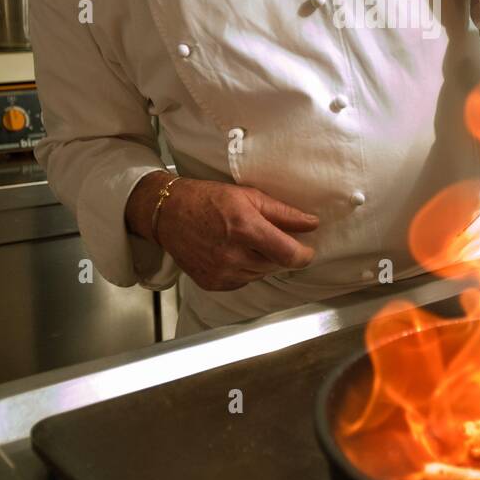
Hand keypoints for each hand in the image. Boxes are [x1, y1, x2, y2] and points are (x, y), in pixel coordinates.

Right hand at [128, 175, 318, 293]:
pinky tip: (233, 253)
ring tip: (246, 241)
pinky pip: (242, 282)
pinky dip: (244, 270)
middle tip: (268, 236)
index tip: (307, 250)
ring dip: (261, 261)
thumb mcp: (248, 196)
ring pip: (259, 274)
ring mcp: (222, 273)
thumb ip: (283, 212)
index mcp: (246, 229)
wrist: (168, 214)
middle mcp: (234, 255)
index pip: (288, 255)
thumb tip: (312, 223)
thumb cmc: (208, 199)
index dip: (304, 255)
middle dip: (279, 253)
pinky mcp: (213, 284)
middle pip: (276, 265)